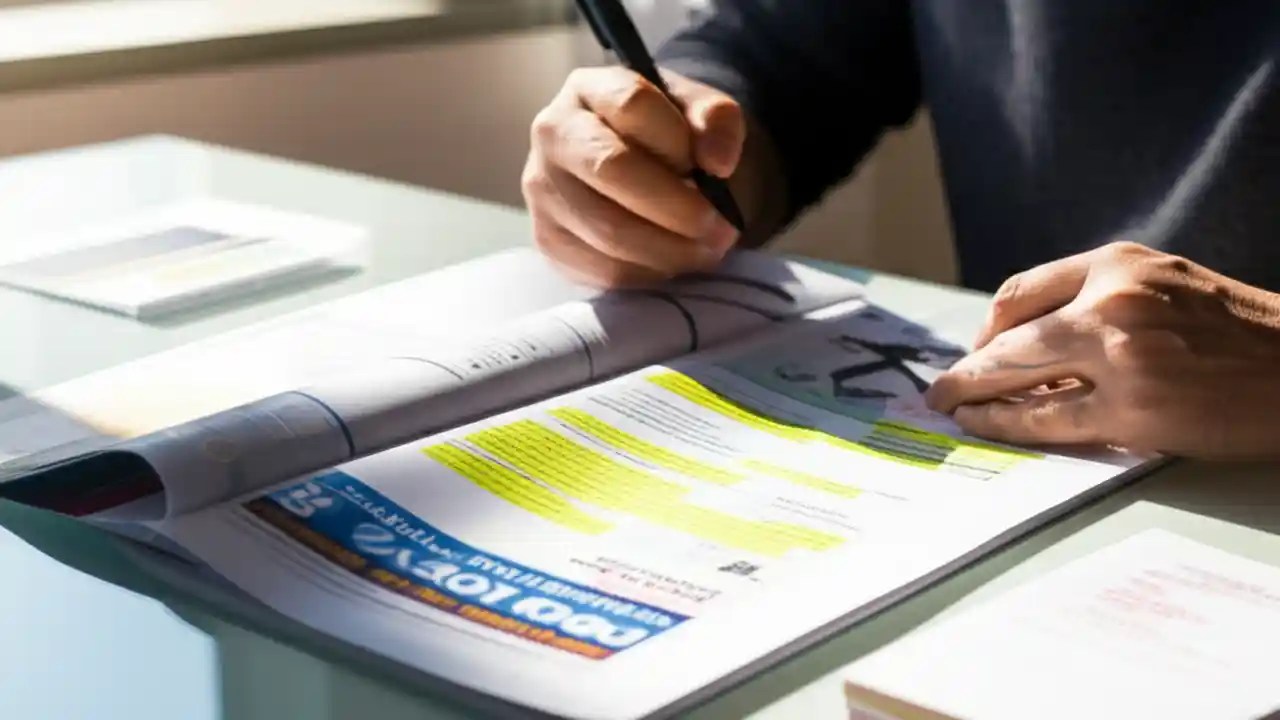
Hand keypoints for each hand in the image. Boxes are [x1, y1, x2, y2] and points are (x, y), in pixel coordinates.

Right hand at [521, 66, 749, 287]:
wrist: (636, 174)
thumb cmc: (670, 138)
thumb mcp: (701, 114)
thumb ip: (717, 120)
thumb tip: (718, 162)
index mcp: (588, 88)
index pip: (632, 104)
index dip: (679, 140)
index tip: (715, 168)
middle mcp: (553, 133)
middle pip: (612, 168)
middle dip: (678, 208)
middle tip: (721, 230)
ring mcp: (542, 190)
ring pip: (609, 229)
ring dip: (672, 249)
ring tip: (707, 250)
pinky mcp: (547, 240)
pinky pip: (603, 269)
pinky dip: (650, 273)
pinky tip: (673, 263)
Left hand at [924, 241, 1279, 458]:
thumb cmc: (1235, 331)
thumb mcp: (1165, 286)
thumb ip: (1100, 302)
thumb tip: (1027, 344)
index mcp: (1118, 263)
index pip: (1024, 292)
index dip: (989, 327)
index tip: (979, 350)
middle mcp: (1113, 300)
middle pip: (1010, 335)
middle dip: (967, 367)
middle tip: (941, 388)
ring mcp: (1121, 355)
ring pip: (1018, 376)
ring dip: (975, 396)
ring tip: (953, 410)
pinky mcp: (1134, 409)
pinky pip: (1048, 421)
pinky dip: (1008, 425)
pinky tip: (989, 426)